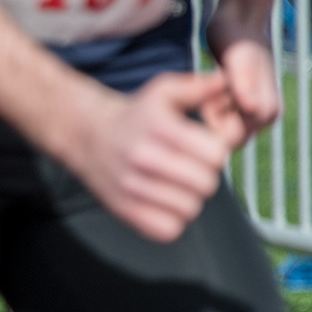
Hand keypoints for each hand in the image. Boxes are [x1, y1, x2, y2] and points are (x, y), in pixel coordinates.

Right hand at [63, 72, 234, 242]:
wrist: (85, 134)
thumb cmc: (134, 115)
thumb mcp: (162, 92)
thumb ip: (197, 87)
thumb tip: (225, 81)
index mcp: (158, 127)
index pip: (215, 155)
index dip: (214, 152)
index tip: (200, 149)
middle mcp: (143, 156)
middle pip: (206, 184)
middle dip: (202, 177)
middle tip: (187, 168)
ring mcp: (131, 186)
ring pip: (190, 209)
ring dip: (187, 199)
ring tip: (173, 185)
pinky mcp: (124, 211)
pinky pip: (169, 229)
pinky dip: (171, 220)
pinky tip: (161, 202)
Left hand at [204, 31, 280, 147]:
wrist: (239, 22)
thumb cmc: (235, 35)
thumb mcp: (236, 55)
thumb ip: (244, 82)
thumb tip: (252, 109)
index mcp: (269, 110)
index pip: (233, 137)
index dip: (212, 119)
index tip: (206, 88)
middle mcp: (267, 117)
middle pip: (225, 135)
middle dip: (209, 114)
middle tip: (206, 80)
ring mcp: (255, 113)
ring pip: (220, 127)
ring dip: (207, 106)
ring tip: (210, 77)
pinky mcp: (242, 107)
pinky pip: (217, 117)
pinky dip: (207, 102)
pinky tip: (208, 81)